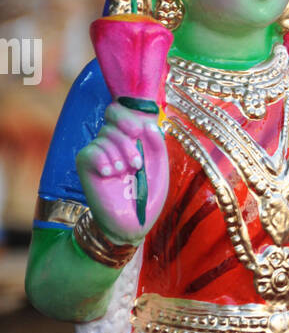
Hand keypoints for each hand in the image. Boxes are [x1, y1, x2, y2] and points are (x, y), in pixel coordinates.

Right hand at [76, 101, 168, 245]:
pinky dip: (103, 161)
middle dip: (126, 134)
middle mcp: (113, 142)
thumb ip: (156, 145)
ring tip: (126, 172)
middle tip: (136, 159)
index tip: (137, 130)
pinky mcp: (85, 165)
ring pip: (104, 136)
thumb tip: (148, 123)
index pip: (122, 111)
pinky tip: (109, 174)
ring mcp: (99, 153)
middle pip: (111, 118)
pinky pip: (91, 151)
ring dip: (120, 154)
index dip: (127, 114)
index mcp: (131, 138)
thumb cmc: (146, 195)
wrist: (133, 221)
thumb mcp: (158, 168)